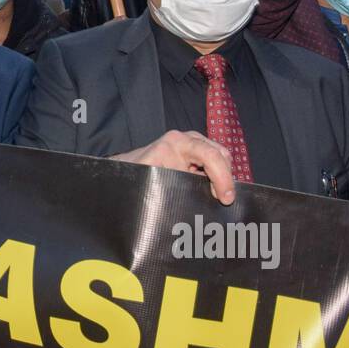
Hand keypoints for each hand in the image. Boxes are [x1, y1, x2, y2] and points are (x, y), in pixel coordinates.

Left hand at [112, 129, 235, 204]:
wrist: (122, 167)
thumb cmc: (133, 174)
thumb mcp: (148, 181)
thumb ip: (167, 188)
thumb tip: (191, 208)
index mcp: (175, 144)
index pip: (210, 156)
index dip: (222, 177)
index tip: (226, 199)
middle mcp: (186, 139)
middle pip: (221, 155)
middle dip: (226, 179)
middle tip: (222, 202)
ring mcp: (191, 143)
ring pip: (221, 157)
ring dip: (223, 177)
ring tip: (217, 198)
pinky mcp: (194, 151)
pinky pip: (215, 160)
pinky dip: (218, 175)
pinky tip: (212, 191)